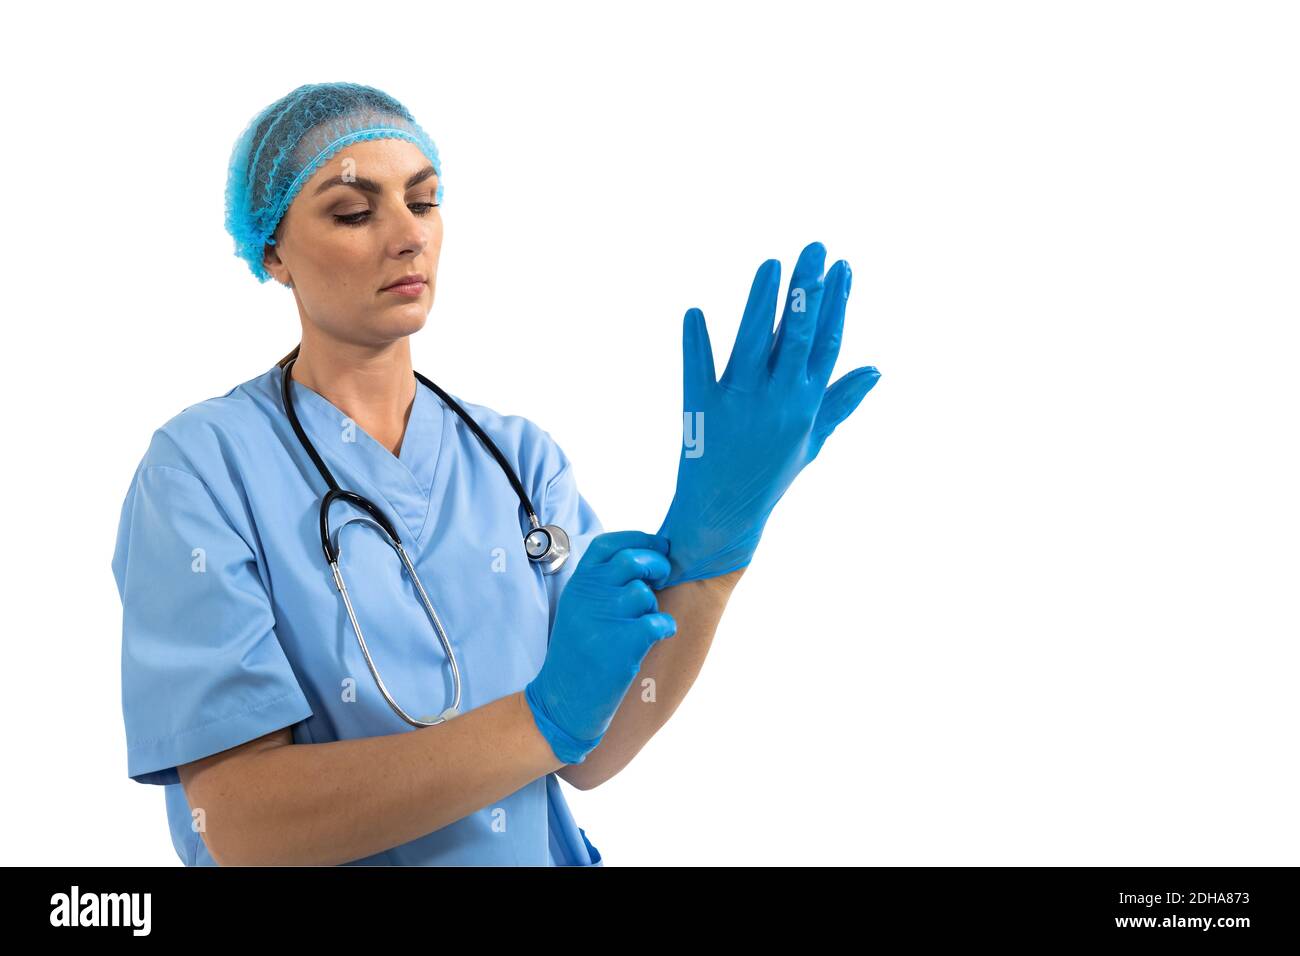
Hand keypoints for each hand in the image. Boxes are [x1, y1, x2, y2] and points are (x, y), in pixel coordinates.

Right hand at [524, 531, 677, 763]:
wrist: (562, 699)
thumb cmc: (576, 652)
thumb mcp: (578, 607)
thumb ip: (602, 582)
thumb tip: (643, 558)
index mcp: (578, 583)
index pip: (610, 544)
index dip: (639, 540)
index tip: (658, 547)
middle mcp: (589, 595)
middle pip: (633, 559)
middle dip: (657, 564)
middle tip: (662, 578)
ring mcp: (605, 618)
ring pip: (645, 593)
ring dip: (653, 605)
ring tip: (644, 622)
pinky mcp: (623, 643)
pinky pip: (659, 621)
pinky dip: (665, 628)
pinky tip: (657, 636)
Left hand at [656, 241, 880, 586]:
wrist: (724, 516)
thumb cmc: (770, 474)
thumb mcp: (812, 441)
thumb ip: (840, 402)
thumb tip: (875, 369)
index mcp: (806, 404)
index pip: (827, 344)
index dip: (837, 304)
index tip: (843, 266)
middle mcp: (778, 401)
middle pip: (796, 336)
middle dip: (808, 291)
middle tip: (814, 248)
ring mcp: (740, 404)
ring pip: (753, 343)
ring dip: (761, 303)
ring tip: (770, 265)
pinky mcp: (702, 410)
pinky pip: (699, 369)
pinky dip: (695, 342)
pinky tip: (694, 313)